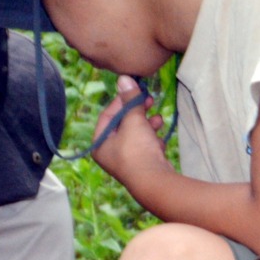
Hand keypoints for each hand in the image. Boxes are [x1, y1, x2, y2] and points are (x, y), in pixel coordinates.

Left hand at [89, 77, 170, 192]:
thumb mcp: (133, 120)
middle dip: (137, 112)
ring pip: (135, 135)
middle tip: (149, 100)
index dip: (121, 101)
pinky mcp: (139, 167)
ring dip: (147, 124)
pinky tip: (159, 137)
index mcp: (100, 144)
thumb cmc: (137, 150)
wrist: (153, 182)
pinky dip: (151, 139)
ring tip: (158, 118)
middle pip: (122, 125)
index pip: (107, 115)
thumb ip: (130, 99)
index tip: (134, 92)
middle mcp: (109, 154)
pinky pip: (143, 147)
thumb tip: (123, 77)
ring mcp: (124, 162)